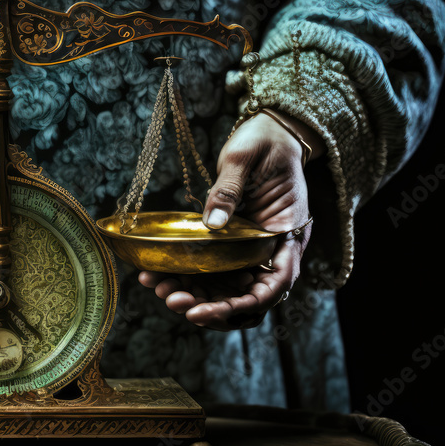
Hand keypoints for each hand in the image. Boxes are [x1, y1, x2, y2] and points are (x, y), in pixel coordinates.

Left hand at [138, 110, 322, 329]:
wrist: (268, 133)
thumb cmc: (265, 142)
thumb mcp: (245, 157)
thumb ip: (229, 189)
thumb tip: (213, 223)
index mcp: (289, 232)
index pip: (275, 284)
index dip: (242, 305)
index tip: (205, 311)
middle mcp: (274, 249)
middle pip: (247, 295)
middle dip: (211, 306)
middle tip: (172, 300)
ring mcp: (253, 250)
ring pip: (227, 289)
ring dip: (194, 295)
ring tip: (158, 289)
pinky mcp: (233, 246)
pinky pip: (213, 272)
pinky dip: (187, 278)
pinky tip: (155, 276)